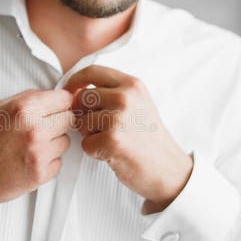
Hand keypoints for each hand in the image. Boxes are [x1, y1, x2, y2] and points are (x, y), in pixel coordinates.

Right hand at [0, 88, 73, 204]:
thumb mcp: (1, 107)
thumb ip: (31, 99)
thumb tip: (55, 96)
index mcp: (25, 108)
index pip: (65, 99)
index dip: (59, 104)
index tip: (55, 109)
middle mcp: (34, 129)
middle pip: (69, 120)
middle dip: (58, 122)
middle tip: (41, 128)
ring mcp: (39, 153)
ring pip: (65, 142)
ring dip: (53, 143)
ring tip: (31, 146)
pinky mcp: (40, 174)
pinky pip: (58, 163)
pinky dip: (47, 162)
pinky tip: (29, 159)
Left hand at [66, 65, 192, 212]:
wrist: (169, 169)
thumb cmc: (150, 139)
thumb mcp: (139, 103)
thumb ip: (112, 92)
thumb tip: (76, 91)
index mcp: (132, 84)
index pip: (92, 71)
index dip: (75, 81)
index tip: (70, 92)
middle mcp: (126, 97)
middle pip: (81, 98)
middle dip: (84, 115)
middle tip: (101, 129)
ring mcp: (118, 118)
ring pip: (81, 122)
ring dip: (90, 136)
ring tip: (113, 141)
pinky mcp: (112, 140)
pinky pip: (85, 144)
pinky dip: (95, 152)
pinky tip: (113, 153)